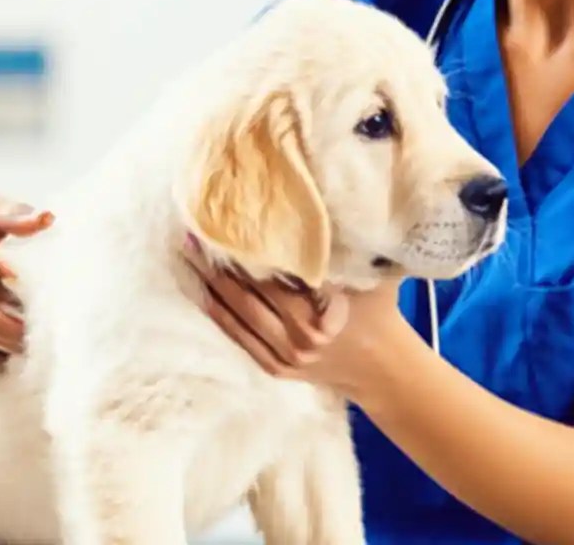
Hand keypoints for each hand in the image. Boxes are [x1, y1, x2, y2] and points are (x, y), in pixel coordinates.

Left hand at [180, 235, 403, 398]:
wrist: (383, 367)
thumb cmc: (380, 311)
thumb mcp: (374, 276)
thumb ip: (353, 249)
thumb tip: (334, 204)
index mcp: (320, 316)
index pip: (273, 279)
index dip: (245, 254)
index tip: (225, 228)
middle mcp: (299, 339)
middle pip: (248, 297)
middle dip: (217, 267)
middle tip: (193, 236)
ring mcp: (286, 357)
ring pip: (238, 318)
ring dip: (211, 289)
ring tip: (190, 258)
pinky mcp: (277, 368)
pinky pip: (240, 339)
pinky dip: (220, 316)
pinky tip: (203, 294)